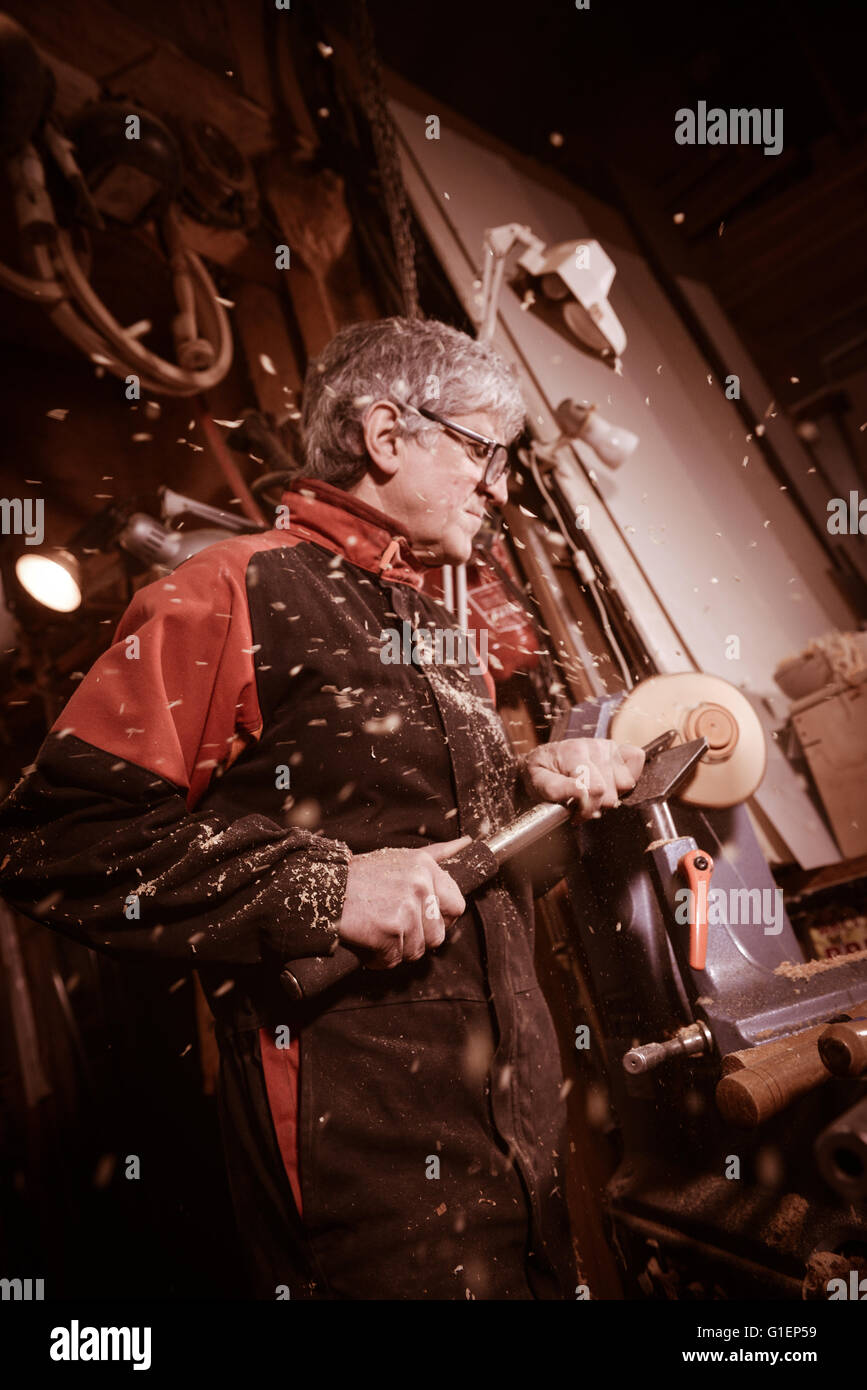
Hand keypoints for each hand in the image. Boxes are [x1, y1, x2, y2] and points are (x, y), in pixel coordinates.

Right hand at [337, 836, 470, 968]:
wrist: (321, 889)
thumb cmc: (358, 877)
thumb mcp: (400, 858)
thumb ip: (436, 854)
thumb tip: (467, 842)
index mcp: (425, 867)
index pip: (457, 905)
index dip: (440, 918)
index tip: (420, 917)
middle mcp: (420, 885)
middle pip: (439, 934)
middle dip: (417, 938)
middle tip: (392, 925)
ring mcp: (406, 908)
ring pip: (416, 950)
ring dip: (395, 948)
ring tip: (376, 929)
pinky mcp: (390, 930)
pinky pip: (394, 959)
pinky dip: (378, 958)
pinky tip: (366, 939)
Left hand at [520, 738, 644, 820]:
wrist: (542, 760)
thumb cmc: (541, 773)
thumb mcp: (538, 783)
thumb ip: (555, 789)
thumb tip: (579, 791)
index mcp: (572, 753)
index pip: (595, 788)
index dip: (587, 808)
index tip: (575, 814)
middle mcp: (593, 746)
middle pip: (611, 791)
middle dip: (596, 804)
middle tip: (581, 804)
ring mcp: (607, 746)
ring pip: (626, 783)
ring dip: (609, 795)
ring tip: (592, 794)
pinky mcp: (617, 748)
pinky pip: (636, 759)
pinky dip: (626, 778)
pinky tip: (609, 784)